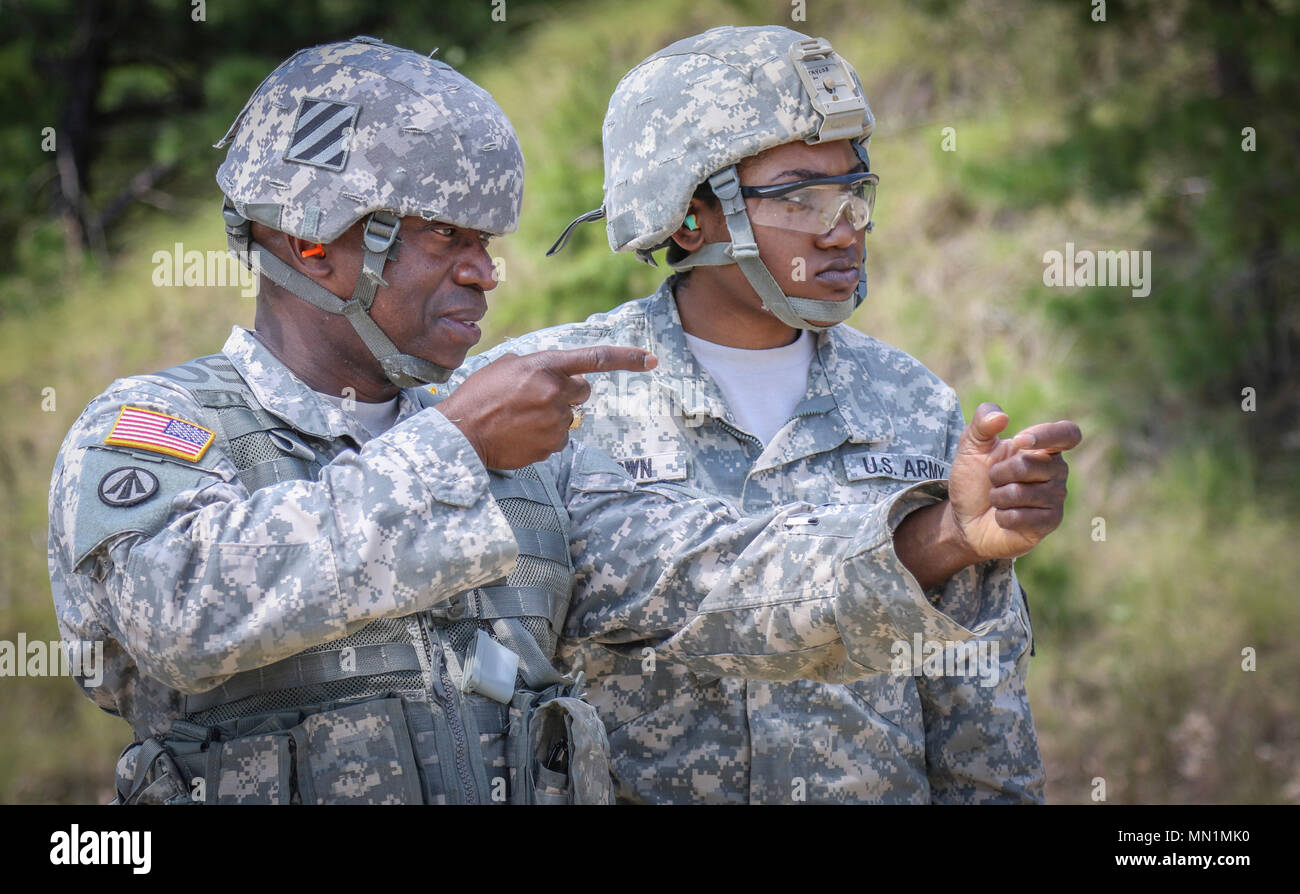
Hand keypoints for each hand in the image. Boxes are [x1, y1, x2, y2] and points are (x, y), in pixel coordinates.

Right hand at [436, 346, 656, 468]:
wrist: (462, 433)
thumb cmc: (480, 396)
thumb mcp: (508, 366)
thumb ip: (540, 365)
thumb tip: (566, 374)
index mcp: (544, 365)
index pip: (595, 358)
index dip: (627, 359)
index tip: (651, 360)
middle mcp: (555, 391)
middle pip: (583, 391)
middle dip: (568, 393)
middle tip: (537, 397)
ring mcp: (555, 421)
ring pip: (569, 417)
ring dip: (552, 416)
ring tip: (519, 418)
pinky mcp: (552, 445)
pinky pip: (559, 438)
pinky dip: (545, 436)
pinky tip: (521, 433)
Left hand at [947, 402, 1080, 560]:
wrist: (964, 517)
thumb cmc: (974, 479)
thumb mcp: (971, 446)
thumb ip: (982, 423)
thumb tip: (1001, 417)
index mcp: (1044, 448)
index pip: (1068, 433)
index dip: (1047, 435)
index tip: (1019, 441)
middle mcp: (1056, 471)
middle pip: (1028, 465)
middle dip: (998, 473)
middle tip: (994, 480)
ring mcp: (1055, 498)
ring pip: (1021, 493)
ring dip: (997, 496)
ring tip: (997, 499)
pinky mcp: (1049, 522)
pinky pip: (1020, 516)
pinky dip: (1002, 516)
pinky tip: (1003, 516)